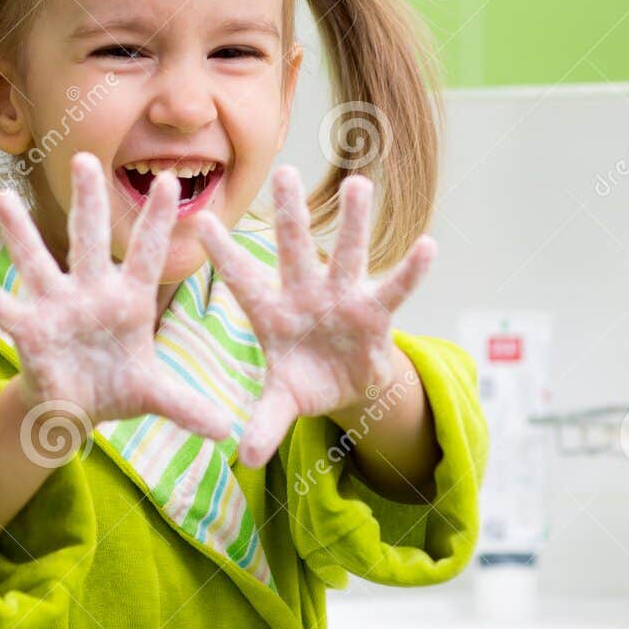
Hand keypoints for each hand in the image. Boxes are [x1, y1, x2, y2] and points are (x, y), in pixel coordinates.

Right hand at [0, 151, 232, 443]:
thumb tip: (227, 432)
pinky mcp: (28, 331)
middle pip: (88, 241)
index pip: (146, 254)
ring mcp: (56, 308)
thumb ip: (186, 406)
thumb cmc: (116, 388)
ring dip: (19, 234)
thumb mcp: (153, 396)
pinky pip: (5, 308)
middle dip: (88, 202)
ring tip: (2, 199)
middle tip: (84, 158)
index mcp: (129, 301)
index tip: (168, 182)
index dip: (156, 222)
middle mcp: (91, 293)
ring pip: (37, 263)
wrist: (75, 409)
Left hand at [191, 165, 434, 468]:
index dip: (222, 254)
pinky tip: (429, 244)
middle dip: (289, 213)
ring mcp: (342, 298)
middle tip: (284, 170)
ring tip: (360, 185)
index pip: (241, 279)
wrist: (345, 386)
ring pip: (349, 254)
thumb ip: (264, 424)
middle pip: (295, 249)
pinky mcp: (376, 313)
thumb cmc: (304, 382)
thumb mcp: (281, 403)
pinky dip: (411, 271)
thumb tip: (243, 459)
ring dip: (355, 223)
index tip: (199, 220)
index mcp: (271, 312)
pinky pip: (395, 289)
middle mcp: (305, 294)